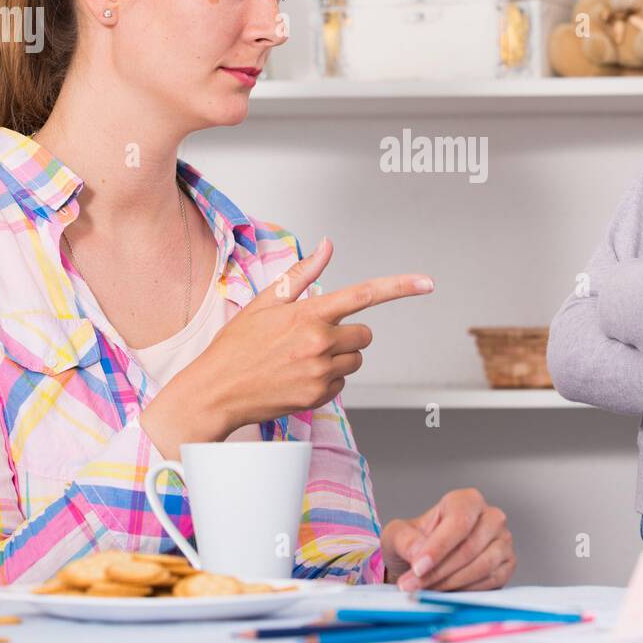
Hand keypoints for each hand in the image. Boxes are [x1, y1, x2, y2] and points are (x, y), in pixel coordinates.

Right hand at [141, 238, 433, 457]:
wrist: (215, 391)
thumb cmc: (237, 345)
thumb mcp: (265, 303)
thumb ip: (301, 275)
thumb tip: (327, 246)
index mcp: (308, 313)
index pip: (364, 294)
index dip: (400, 287)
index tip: (427, 282)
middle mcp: (319, 342)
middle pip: (364, 334)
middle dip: (347, 334)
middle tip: (313, 338)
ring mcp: (320, 372)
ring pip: (355, 360)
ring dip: (338, 358)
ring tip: (300, 359)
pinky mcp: (318, 396)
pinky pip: (342, 385)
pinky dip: (327, 381)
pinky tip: (297, 378)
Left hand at [381, 488, 515, 591]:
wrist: (426, 563)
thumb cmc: (414, 543)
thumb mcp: (397, 535)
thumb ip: (404, 539)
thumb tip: (418, 552)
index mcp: (466, 500)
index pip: (458, 522)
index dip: (438, 547)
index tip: (418, 568)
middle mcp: (491, 517)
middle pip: (469, 547)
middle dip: (439, 571)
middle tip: (413, 586)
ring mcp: (503, 541)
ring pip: (481, 566)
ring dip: (450, 583)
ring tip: (425, 591)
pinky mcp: (507, 565)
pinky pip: (490, 581)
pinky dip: (466, 591)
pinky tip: (445, 593)